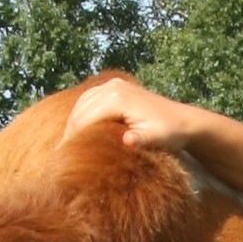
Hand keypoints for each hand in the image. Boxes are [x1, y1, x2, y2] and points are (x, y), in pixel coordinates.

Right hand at [66, 74, 203, 155]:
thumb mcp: (155, 139)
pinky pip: (89, 100)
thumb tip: (127, 139)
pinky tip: (79, 130)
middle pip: (79, 111)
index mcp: (118, 98)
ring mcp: (113, 84)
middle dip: (69, 132)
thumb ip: (139, 139)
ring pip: (81, 104)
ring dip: (74, 123)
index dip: (72, 139)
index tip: (62, 157)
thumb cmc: (169, 133)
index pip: (84, 119)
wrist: (183, 120)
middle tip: (59, 154)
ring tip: (67, 145)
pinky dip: (82, 114)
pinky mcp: (115, 86)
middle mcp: (112, 87)